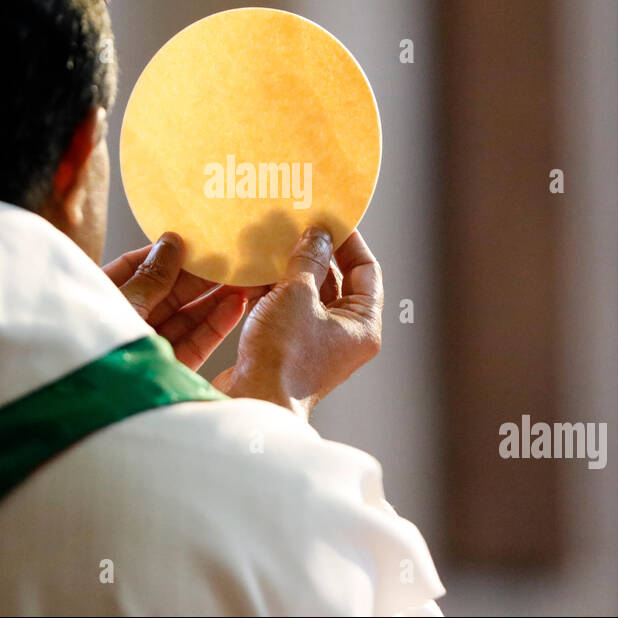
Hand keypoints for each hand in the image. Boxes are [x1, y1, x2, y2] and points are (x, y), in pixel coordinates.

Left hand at [103, 232, 257, 370]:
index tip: (196, 241)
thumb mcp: (120, 303)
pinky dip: (214, 326)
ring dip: (213, 299)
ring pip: (184, 318)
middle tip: (231, 258)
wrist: (88, 411)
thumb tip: (172, 244)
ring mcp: (145, 348)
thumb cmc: (89, 350)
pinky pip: (192, 344)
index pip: (136, 269)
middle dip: (199, 276)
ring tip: (243, 279)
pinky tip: (235, 305)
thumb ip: (150, 278)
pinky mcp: (165, 371)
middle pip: (166, 293)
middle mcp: (122, 323)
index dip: (167, 254)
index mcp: (98, 300)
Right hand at [211, 228, 382, 419]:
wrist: (252, 402)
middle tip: (294, 222)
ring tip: (269, 240)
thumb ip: (309, 258)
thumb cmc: (284, 356)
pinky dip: (271, 289)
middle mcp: (344, 334)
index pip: (366, 270)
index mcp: (362, 324)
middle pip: (335, 280)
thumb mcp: (298, 295)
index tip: (329, 215)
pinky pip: (284, 308)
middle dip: (313, 251)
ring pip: (306, 293)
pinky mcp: (287, 347)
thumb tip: (318, 233)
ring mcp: (315, 342)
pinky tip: (251, 270)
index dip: (349, 240)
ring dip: (288, 269)